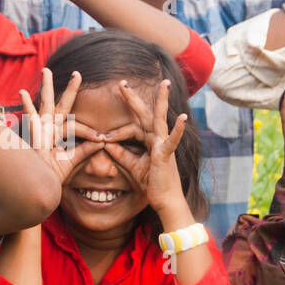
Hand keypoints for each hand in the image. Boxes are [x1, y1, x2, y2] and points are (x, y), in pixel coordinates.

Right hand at [18, 68, 115, 184]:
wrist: (41, 185)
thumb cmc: (53, 174)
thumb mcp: (72, 161)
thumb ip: (85, 150)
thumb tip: (102, 142)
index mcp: (58, 134)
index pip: (76, 125)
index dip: (90, 132)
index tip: (103, 139)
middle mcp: (49, 128)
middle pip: (61, 104)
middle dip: (69, 89)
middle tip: (77, 73)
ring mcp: (40, 129)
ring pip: (45, 103)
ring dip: (46, 87)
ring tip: (46, 71)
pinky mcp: (33, 134)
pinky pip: (30, 118)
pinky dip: (27, 106)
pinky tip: (24, 92)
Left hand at [102, 79, 190, 215]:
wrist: (166, 201)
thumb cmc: (152, 184)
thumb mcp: (133, 167)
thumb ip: (121, 154)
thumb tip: (106, 143)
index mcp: (150, 141)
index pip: (132, 128)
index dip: (116, 132)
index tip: (102, 137)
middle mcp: (157, 139)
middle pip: (145, 114)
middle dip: (133, 98)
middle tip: (122, 82)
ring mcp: (164, 145)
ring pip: (160, 119)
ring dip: (162, 101)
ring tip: (164, 85)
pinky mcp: (166, 155)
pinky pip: (172, 140)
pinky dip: (178, 129)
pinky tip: (183, 118)